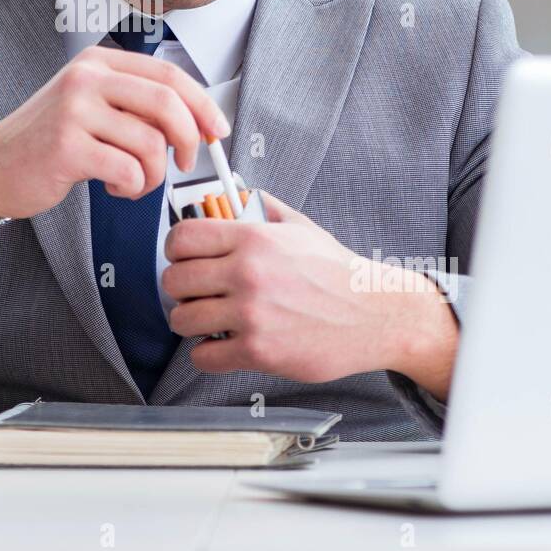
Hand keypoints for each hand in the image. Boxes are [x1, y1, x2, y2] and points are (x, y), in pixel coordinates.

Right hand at [0, 44, 229, 221]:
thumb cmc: (49, 141)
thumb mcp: (91, 105)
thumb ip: (136, 104)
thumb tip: (198, 120)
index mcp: (98, 62)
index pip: (169, 74)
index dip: (202, 104)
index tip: (216, 131)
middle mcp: (86, 78)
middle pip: (166, 103)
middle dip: (187, 139)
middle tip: (185, 163)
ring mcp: (74, 110)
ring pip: (150, 143)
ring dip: (153, 174)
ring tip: (134, 181)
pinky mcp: (67, 146)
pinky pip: (128, 170)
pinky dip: (132, 187)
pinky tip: (114, 188)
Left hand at [160, 191, 458, 396]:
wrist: (375, 314)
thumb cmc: (337, 272)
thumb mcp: (300, 226)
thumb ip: (261, 208)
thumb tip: (231, 194)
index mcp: (253, 238)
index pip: (182, 237)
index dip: (175, 249)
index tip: (181, 258)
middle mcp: (247, 274)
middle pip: (174, 280)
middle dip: (181, 287)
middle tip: (196, 291)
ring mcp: (251, 315)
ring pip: (182, 319)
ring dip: (191, 321)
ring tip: (209, 319)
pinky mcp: (259, 352)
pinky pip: (203, 356)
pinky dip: (208, 353)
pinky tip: (223, 344)